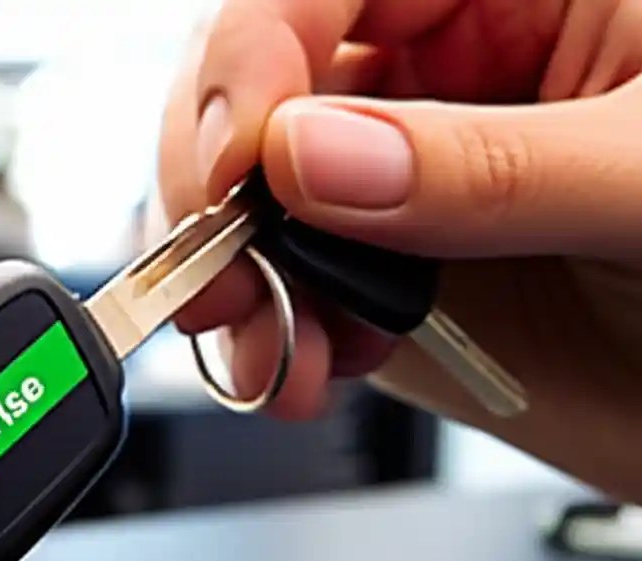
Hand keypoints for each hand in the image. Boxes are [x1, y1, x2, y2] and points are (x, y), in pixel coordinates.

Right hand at [158, 0, 641, 491]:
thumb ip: (485, 166)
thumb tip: (314, 155)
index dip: (257, 53)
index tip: (246, 154)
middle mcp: (449, 72)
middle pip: (261, 81)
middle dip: (217, 176)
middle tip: (222, 260)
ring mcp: (407, 180)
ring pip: (251, 191)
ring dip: (229, 271)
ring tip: (265, 341)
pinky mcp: (391, 274)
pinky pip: (283, 283)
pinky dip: (262, 332)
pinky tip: (297, 366)